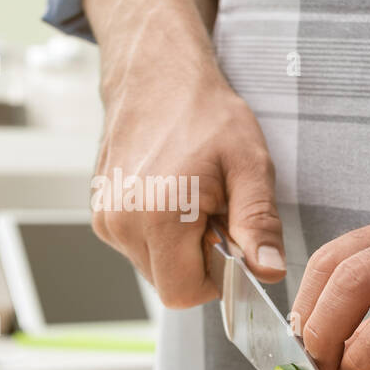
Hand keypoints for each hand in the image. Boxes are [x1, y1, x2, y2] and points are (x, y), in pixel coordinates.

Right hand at [84, 0, 285, 306]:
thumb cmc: (206, 115)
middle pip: (168, 283)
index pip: (184, 293)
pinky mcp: (100, 214)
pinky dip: (158, 234)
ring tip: (191, 199)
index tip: (228, 238)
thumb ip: (258, 223)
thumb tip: (269, 271)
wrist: (157, 76)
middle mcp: (121, 223)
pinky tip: (169, 195)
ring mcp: (105, 219)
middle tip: (212, 211)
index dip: (215, 277)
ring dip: (178, 247)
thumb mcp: (249, 164)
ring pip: (152, 266)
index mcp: (158, 216)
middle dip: (197, 260)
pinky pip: (137, 246)